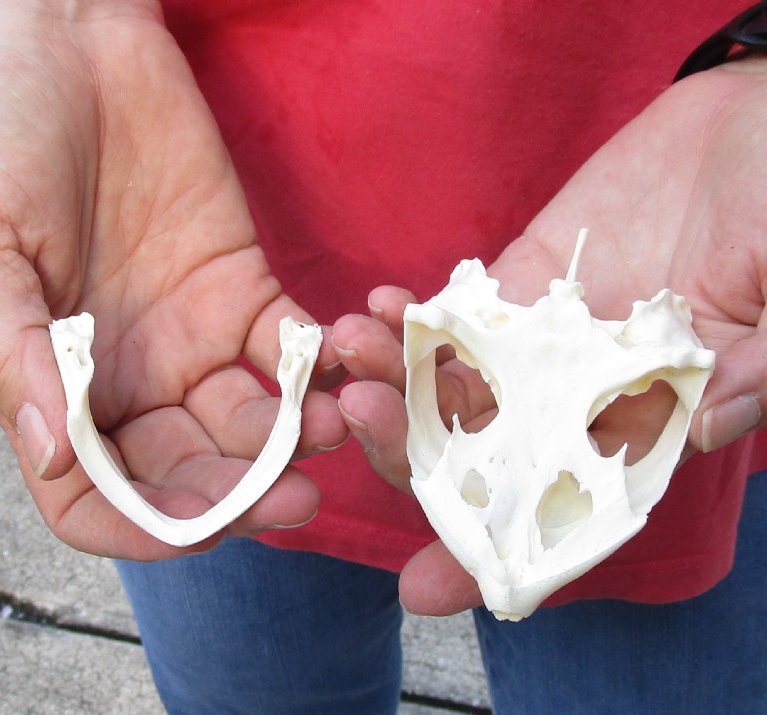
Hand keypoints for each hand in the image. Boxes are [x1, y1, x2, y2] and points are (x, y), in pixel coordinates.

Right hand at [0, 1, 345, 558]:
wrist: (68, 42)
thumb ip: (14, 354)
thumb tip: (50, 452)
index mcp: (60, 383)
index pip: (100, 495)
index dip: (147, 527)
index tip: (203, 531)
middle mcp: (129, 376)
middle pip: (190, 470)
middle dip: (242, 493)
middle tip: (298, 497)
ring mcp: (191, 336)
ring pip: (252, 419)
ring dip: (294, 436)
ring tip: (334, 429)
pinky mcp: (243, 287)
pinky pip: (289, 346)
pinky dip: (318, 365)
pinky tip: (341, 367)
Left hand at [333, 57, 766, 614]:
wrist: (749, 128)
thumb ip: (752, 365)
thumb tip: (699, 429)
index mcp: (642, 423)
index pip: (563, 509)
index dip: (499, 552)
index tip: (427, 587)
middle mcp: (579, 398)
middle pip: (482, 451)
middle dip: (412, 447)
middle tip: (359, 415)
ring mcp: (539, 343)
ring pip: (452, 385)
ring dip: (393, 379)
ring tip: (348, 349)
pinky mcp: (518, 284)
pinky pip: (455, 317)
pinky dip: (414, 318)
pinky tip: (380, 306)